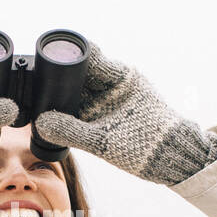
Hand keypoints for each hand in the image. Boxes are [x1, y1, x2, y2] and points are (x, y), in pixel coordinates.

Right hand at [32, 43, 216, 185]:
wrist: (175, 159)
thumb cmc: (147, 145)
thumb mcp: (104, 140)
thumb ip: (70, 131)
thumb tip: (41, 124)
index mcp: (120, 77)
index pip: (86, 56)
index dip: (64, 58)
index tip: (45, 66)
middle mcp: (118, 81)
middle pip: (81, 72)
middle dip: (63, 81)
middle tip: (41, 92)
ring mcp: (117, 96)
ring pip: (84, 90)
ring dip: (69, 97)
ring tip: (51, 108)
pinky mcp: (116, 110)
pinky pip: (91, 104)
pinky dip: (78, 109)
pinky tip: (67, 119)